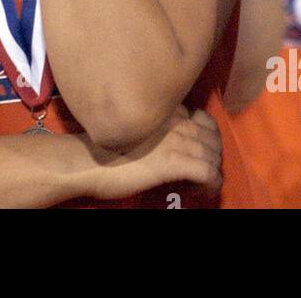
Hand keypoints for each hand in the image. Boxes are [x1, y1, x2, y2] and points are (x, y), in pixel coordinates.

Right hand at [86, 107, 222, 199]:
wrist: (87, 161)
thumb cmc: (104, 147)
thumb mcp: (136, 127)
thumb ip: (158, 128)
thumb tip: (173, 144)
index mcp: (165, 110)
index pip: (204, 120)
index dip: (206, 138)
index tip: (197, 152)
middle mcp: (175, 121)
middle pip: (213, 138)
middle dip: (213, 157)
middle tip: (201, 172)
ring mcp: (176, 141)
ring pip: (214, 156)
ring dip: (212, 172)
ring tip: (199, 185)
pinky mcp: (174, 163)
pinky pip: (208, 172)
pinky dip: (211, 184)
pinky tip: (201, 190)